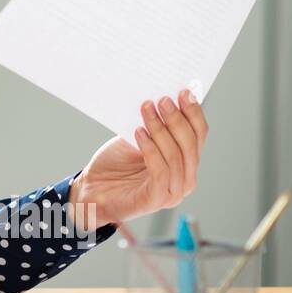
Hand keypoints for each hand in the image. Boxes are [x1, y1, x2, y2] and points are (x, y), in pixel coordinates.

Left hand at [70, 89, 207, 227]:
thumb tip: (161, 97)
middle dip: (177, 119)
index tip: (184, 92)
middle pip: (190, 145)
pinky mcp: (156, 199)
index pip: (198, 135)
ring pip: (175, 156)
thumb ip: (153, 125)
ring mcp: (173, 192)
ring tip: (146, 110)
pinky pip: (160, 170)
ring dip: (161, 129)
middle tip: (163, 100)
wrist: (93, 190)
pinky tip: (139, 133)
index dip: (194, 113)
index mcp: (186, 163)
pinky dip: (151, 149)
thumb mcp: (137, 138)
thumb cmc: (116, 165)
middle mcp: (186, 179)